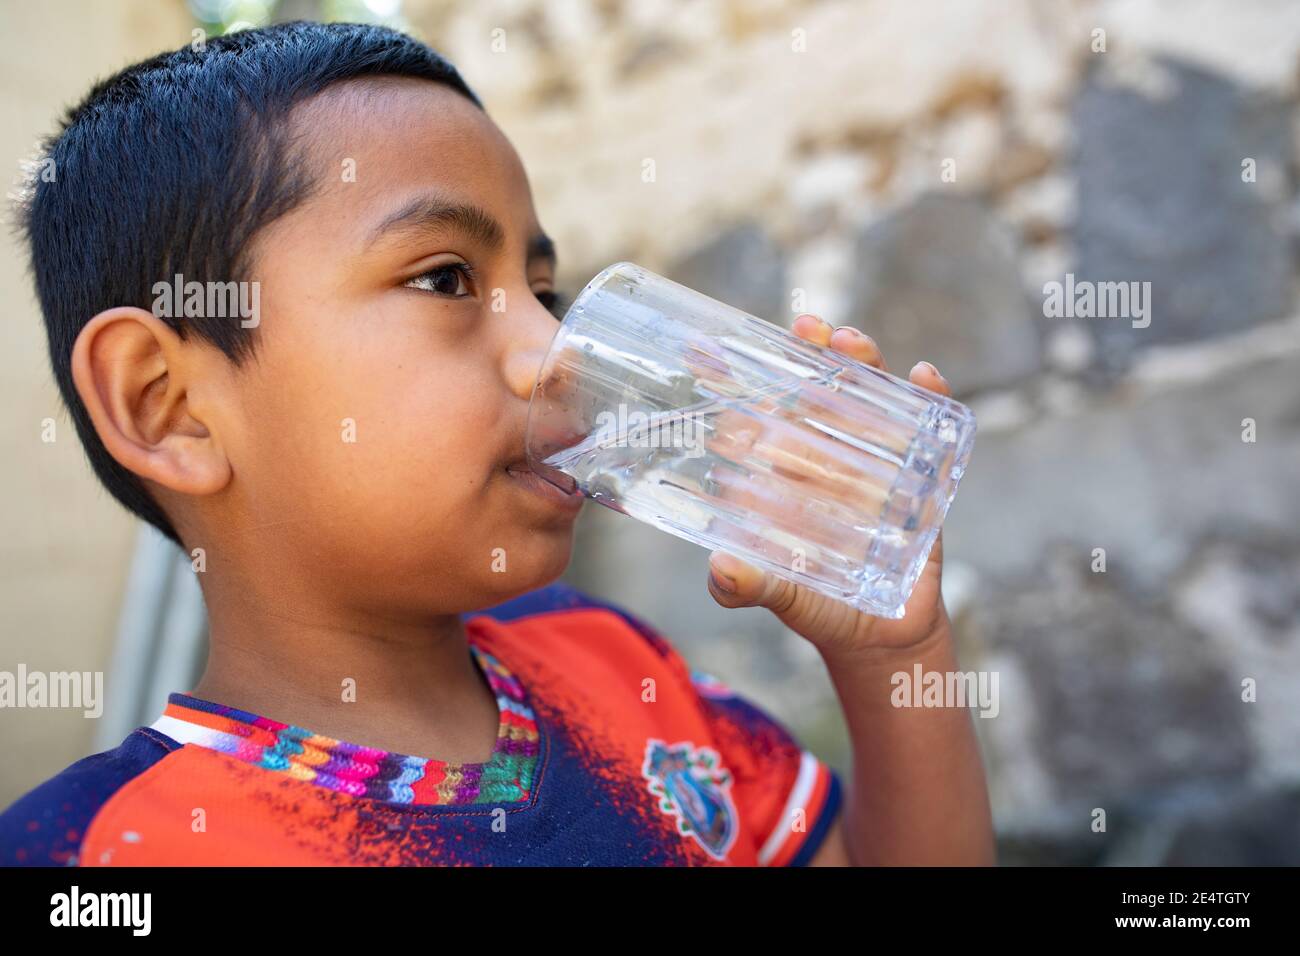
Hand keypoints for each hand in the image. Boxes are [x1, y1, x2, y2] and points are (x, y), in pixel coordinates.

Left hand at [705, 314, 952, 661]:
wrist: (882, 637)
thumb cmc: (818, 606)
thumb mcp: (781, 596)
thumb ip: (748, 586)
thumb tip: (721, 569)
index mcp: (786, 471)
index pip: (763, 412)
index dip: (743, 378)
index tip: (714, 349)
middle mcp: (828, 455)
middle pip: (820, 389)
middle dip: (814, 353)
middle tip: (806, 329)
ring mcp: (876, 460)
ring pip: (870, 397)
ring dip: (865, 363)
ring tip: (851, 342)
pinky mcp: (921, 476)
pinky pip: (929, 427)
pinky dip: (930, 396)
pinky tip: (924, 375)